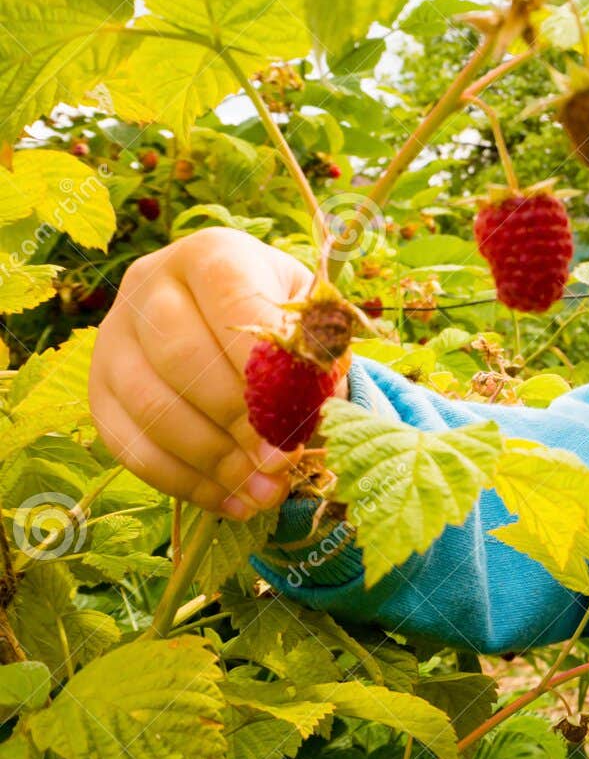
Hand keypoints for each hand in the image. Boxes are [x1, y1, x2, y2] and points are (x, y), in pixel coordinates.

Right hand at [88, 228, 339, 519]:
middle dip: (239, 418)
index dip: (265, 361)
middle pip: (182, 357)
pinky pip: (131, 447)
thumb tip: (317, 404)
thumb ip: (319, 351)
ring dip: (215, 460)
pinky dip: (188, 483)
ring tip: (268, 492)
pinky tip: (235, 502)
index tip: (303, 413)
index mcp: (211, 255)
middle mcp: (149, 286)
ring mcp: (113, 340)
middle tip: (285, 461)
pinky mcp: (98, 393)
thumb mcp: (312, 320)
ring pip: (151, 407)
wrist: (231, 327)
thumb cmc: (283, 320)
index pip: (231, 299)